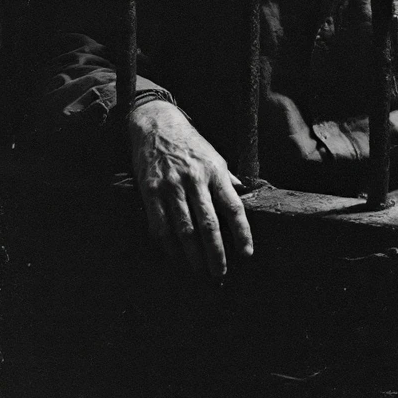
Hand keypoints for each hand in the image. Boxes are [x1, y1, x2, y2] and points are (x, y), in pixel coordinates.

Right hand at [128, 100, 253, 277]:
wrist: (157, 124)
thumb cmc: (190, 143)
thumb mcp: (214, 156)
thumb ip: (227, 179)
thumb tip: (243, 197)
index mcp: (215, 171)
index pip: (233, 207)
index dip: (242, 232)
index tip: (247, 253)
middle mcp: (195, 179)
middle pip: (209, 223)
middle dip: (216, 252)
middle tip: (220, 273)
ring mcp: (172, 185)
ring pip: (185, 229)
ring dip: (192, 255)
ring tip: (199, 271)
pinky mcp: (150, 190)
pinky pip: (160, 225)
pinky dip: (168, 246)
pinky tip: (175, 257)